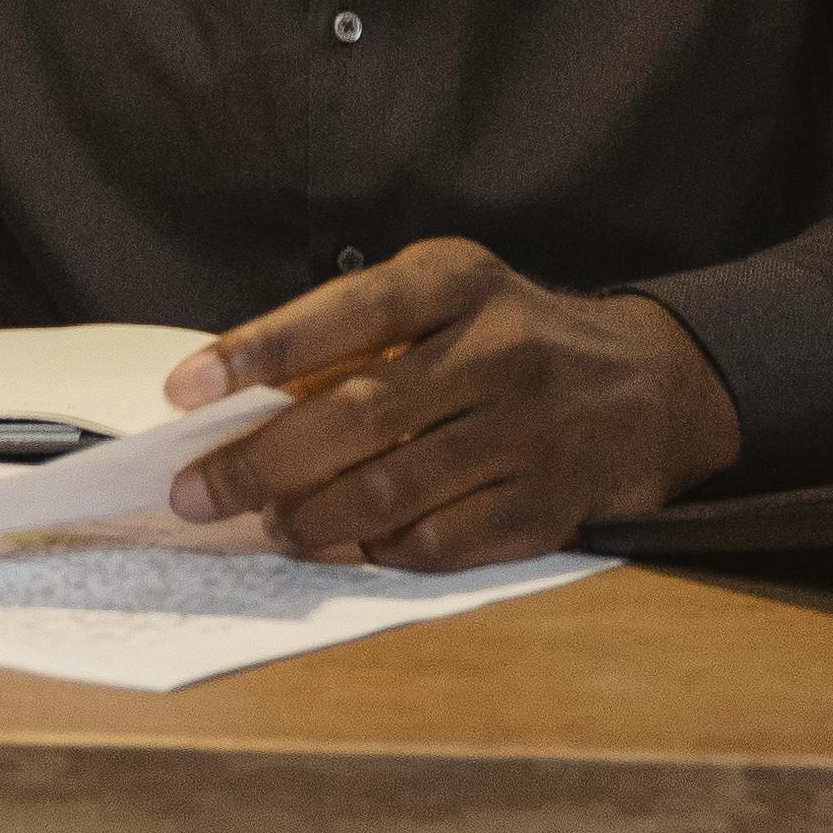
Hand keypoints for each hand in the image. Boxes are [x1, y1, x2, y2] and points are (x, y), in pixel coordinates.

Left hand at [165, 239, 738, 570]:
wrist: (648, 388)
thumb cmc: (509, 337)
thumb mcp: (446, 296)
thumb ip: (356, 336)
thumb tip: (237, 401)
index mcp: (461, 282)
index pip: (350, 313)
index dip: (261, 352)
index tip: (184, 391)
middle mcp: (499, 351)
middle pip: (359, 416)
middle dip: (260, 463)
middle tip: (196, 495)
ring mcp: (527, 435)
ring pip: (390, 492)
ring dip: (308, 519)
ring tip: (266, 525)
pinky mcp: (543, 507)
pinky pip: (435, 543)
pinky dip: (374, 550)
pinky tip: (343, 543)